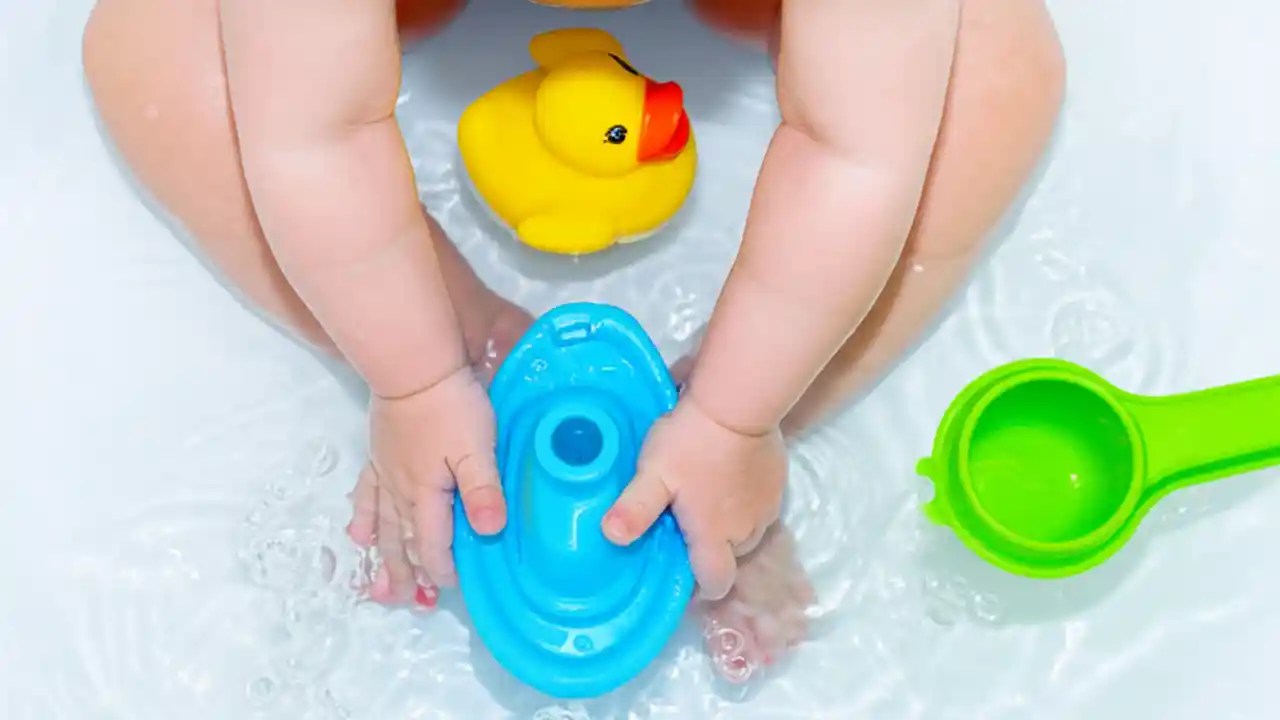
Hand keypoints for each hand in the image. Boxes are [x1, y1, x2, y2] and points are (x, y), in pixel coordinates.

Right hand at [347, 367, 505, 603]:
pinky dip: (364, 518)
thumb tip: (489, 532)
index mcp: (426, 494)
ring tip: (380, 585)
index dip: (442, 567)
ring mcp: (386, 473)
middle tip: (410, 601)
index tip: (450, 586)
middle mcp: (401, 491)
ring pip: (383, 525)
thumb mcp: (477, 448)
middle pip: (403, 541)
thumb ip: (482, 491)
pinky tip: (358, 533)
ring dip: (384, 557)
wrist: (412, 367)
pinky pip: (367, 495)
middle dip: (408, 574)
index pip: (433, 543)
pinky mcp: (379, 454)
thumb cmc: (450, 406)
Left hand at [602, 397, 786, 599]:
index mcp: (715, 536)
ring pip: (745, 531)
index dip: (700, 585)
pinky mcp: (777, 483)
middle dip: (708, 547)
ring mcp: (767, 507)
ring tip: (702, 497)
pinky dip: (743, 500)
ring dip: (727, 523)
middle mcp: (747, 531)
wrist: (738, 403)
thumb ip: (634, 509)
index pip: (716, 583)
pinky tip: (724, 477)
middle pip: (729, 556)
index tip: (681, 567)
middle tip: (681, 521)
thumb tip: (611, 538)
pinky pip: (759, 505)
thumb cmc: (691, 444)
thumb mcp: (652, 474)